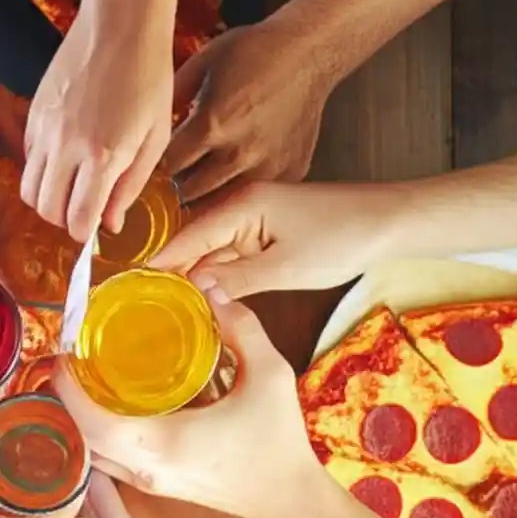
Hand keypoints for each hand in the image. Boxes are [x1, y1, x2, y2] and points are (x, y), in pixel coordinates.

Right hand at [21, 0, 174, 241]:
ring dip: (46, 198)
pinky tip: (61, 159)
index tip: (91, 233)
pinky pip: (25, 158)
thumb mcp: (154, 139)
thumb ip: (131, 186)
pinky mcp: (32, 112)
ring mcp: (44, 129)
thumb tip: (110, 224)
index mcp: (103, 156)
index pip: (77, 219)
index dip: (83, 234)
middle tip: (81, 212)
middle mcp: (66, 147)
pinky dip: (39, 169)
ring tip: (68, 190)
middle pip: (46, 210)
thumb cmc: (148, 78)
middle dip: (63, 220)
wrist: (121, 27)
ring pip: (28, 188)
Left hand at [53, 297, 321, 517]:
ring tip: (81, 374)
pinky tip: (106, 402)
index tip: (65, 348)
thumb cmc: (279, 441)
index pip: (90, 418)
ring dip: (77, 415)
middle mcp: (143, 468)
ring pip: (90, 452)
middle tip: (69, 354)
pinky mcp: (154, 486)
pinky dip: (95, 432)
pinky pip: (107, 459)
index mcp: (161, 444)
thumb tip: (207, 286)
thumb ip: (240, 326)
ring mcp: (146, 483)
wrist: (290, 498)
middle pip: (79, 435)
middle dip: (65, 395)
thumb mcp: (270, 374)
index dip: (66, 384)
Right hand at [149, 181, 401, 298]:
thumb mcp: (284, 268)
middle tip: (140, 309)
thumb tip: (191, 289)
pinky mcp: (269, 233)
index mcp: (240, 206)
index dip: (157, 263)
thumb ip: (234, 279)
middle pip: (194, 245)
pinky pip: (233, 256)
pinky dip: (219, 276)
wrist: (390, 224)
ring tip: (163, 310)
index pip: (185, 238)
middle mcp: (241, 208)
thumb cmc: (342, 239)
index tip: (126, 287)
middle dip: (171, 274)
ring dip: (195, 278)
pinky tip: (206, 300)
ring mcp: (255, 221)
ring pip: (213, 253)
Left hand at [165, 22, 335, 201]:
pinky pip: (257, 194)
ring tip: (210, 171)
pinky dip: (245, 187)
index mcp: (213, 126)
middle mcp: (240, 153)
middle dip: (182, 180)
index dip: (164, 161)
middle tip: (186, 167)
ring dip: (211, 190)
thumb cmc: (256, 51)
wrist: (308, 52)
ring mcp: (269, 167)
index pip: (170, 165)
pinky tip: (242, 167)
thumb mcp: (203, 62)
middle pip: (191, 191)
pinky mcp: (291, 172)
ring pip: (223, 201)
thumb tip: (149, 121)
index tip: (167, 156)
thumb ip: (172, 95)